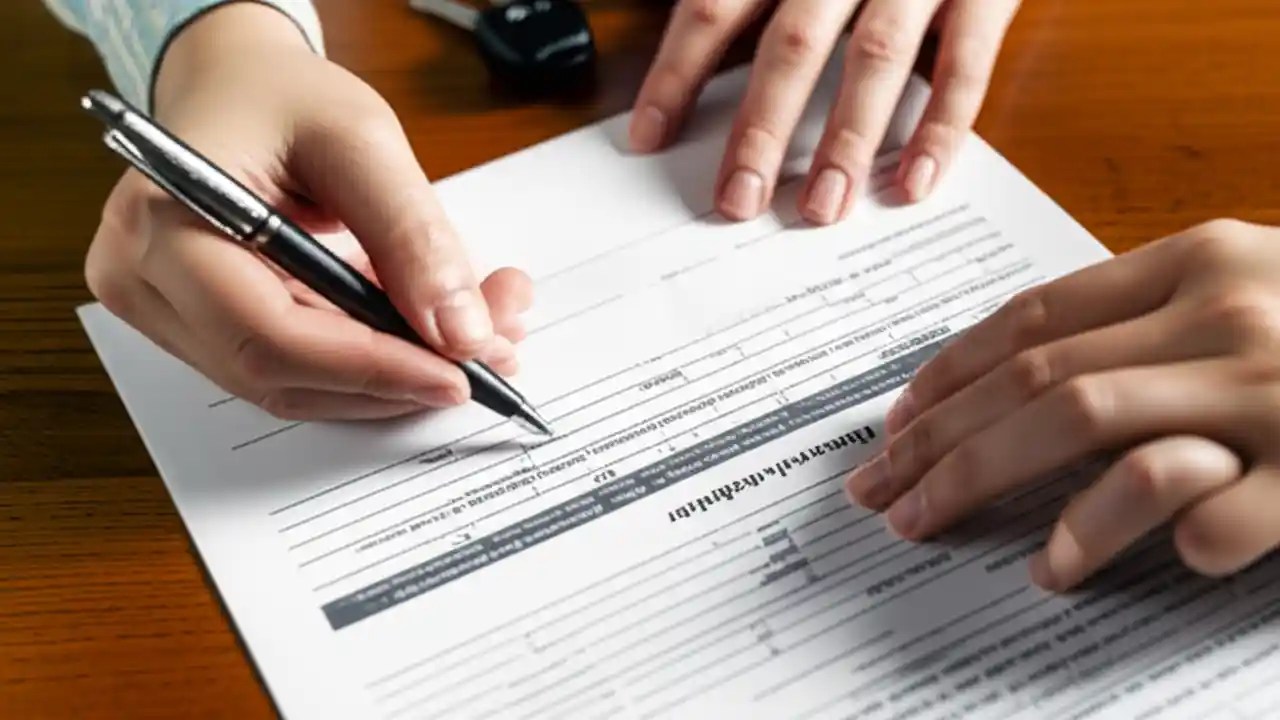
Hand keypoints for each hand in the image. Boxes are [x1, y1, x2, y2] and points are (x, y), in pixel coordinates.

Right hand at [85, 4, 530, 419]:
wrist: (236, 88)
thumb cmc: (282, 96)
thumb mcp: (360, 140)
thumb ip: (412, 235)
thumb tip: (460, 334)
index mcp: (164, 225)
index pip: (269, 335)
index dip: (371, 367)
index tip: (458, 373)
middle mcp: (147, 283)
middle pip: (282, 373)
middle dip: (397, 375)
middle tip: (489, 355)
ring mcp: (167, 314)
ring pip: (294, 385)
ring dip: (392, 375)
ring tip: (475, 338)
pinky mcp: (202, 328)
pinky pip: (293, 368)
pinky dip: (368, 360)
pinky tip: (425, 332)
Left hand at [629, 0, 1019, 223]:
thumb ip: (758, 3)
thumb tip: (702, 66)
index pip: (715, 8)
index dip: (678, 74)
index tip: (649, 138)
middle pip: (793, 43)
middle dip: (761, 129)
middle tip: (738, 201)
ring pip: (876, 58)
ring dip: (847, 140)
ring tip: (822, 207)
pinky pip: (963, 65)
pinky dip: (941, 128)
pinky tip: (914, 182)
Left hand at [844, 219, 1279, 590]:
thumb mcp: (1257, 282)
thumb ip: (1158, 313)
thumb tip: (1034, 371)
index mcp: (1199, 262)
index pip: (1038, 316)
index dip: (950, 370)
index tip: (895, 419)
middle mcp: (1222, 316)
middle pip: (1035, 374)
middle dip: (934, 438)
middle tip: (872, 487)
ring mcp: (1268, 393)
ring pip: (1085, 419)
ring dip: (983, 477)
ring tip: (926, 525)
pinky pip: (1189, 511)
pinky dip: (1112, 536)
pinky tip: (1058, 569)